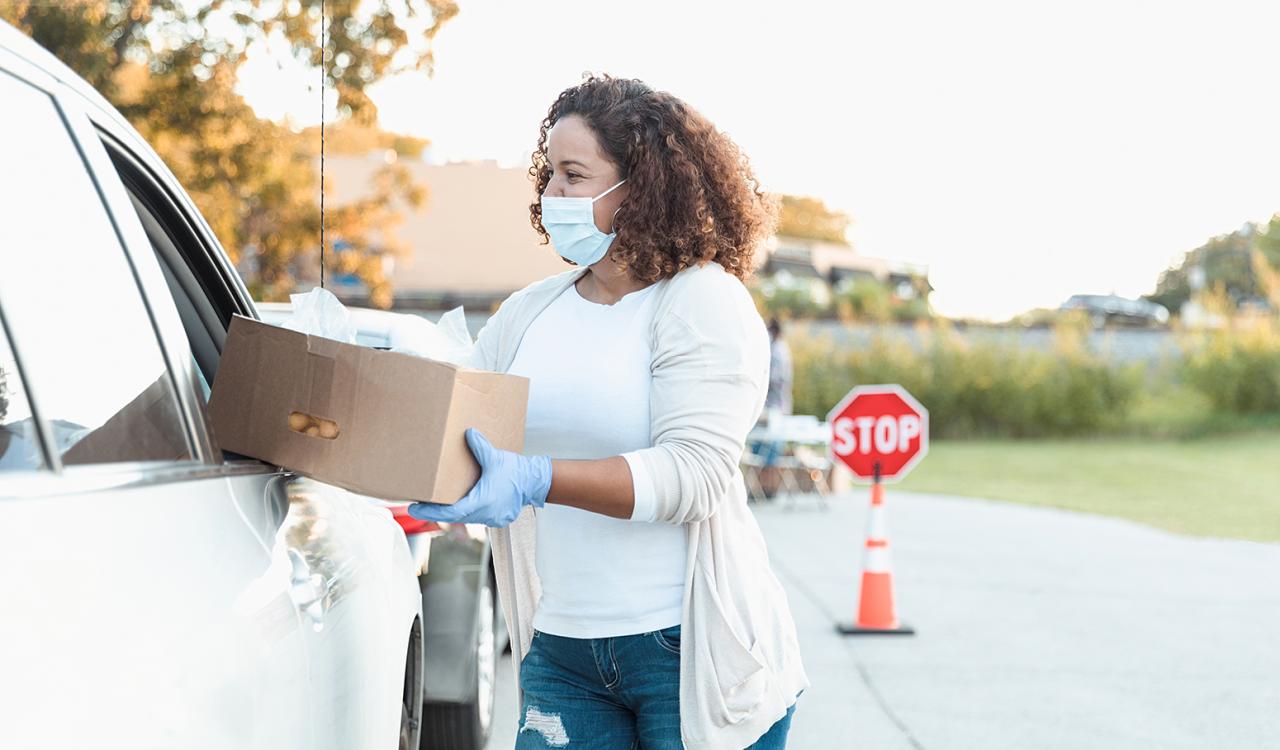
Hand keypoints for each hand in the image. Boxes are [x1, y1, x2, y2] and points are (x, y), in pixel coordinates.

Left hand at [407, 429, 552, 527]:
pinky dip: (467, 510)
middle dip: (438, 511)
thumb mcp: (495, 458)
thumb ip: (480, 447)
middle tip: (420, 504)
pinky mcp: (497, 518)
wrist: (535, 482)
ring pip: (466, 517)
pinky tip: (461, 501)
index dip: (430, 512)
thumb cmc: (515, 471)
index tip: (414, 509)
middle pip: (455, 517)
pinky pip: (477, 517)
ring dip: (453, 511)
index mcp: (481, 502)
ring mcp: (492, 519)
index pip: (450, 513)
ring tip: (437, 502)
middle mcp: (485, 514)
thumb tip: (468, 433)